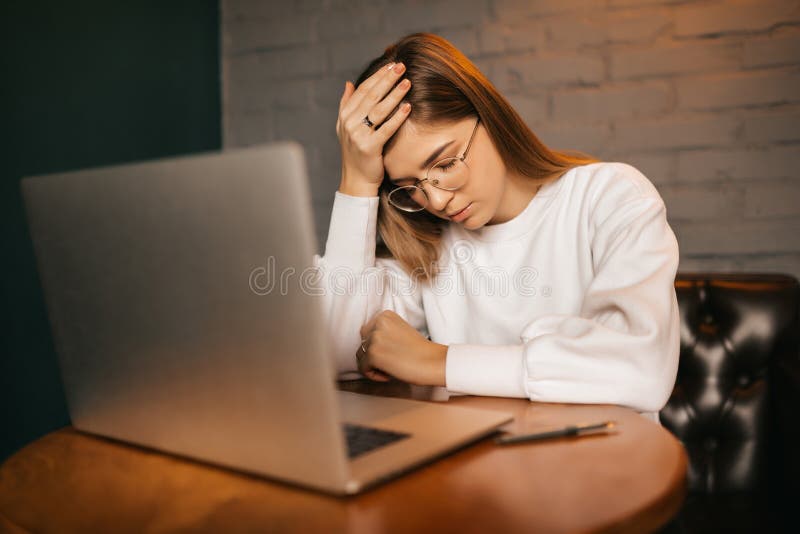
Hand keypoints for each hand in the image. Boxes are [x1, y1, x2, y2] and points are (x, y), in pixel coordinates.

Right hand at [336, 61, 411, 195]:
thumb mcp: (346, 127)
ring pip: (379, 109)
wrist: (356, 179)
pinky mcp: (369, 147)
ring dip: (394, 94)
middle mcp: (350, 123)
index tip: (392, 65)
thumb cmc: (355, 152)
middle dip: (387, 79)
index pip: (363, 90)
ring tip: (407, 82)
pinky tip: (408, 107)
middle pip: (371, 96)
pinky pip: (386, 128)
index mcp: (345, 115)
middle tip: (402, 66)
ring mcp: (358, 135)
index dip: (378, 76)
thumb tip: (349, 83)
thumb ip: (347, 104)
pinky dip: (397, 117)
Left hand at [357, 310, 447, 386]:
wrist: (433, 362)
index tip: (392, 353)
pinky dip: (374, 375)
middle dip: (373, 355)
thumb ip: (384, 332)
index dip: (378, 346)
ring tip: (390, 368)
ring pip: (361, 355)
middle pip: (363, 343)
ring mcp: (374, 338)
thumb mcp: (400, 331)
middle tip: (390, 362)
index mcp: (385, 315)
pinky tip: (388, 375)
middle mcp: (378, 323)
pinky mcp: (373, 354)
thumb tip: (367, 344)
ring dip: (373, 365)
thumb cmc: (420, 351)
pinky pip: (363, 368)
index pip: (368, 332)